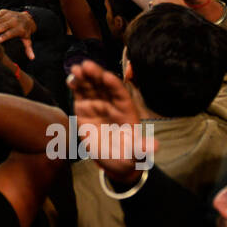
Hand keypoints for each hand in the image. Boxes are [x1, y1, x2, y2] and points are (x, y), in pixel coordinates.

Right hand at [67, 58, 156, 184]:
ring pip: (91, 86)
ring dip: (84, 76)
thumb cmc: (126, 155)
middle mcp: (111, 103)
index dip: (114, 85)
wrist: (110, 160)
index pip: (121, 94)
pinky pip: (80, 93)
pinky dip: (75, 85)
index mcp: (126, 110)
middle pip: (104, 85)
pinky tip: (70, 79)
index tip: (107, 76)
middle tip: (87, 65)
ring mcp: (97, 103)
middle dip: (96, 75)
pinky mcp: (84, 107)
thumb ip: (141, 147)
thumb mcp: (134, 153)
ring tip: (75, 69)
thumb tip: (156, 146)